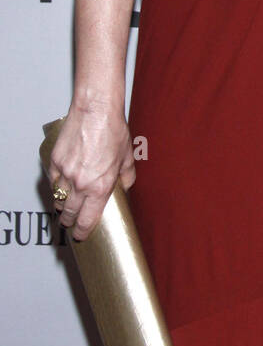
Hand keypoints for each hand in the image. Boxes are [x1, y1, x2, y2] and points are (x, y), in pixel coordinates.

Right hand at [47, 107, 135, 241]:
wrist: (96, 111)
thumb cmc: (114, 131)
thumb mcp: (128, 158)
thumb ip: (126, 177)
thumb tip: (125, 188)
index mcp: (100, 188)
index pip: (86, 220)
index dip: (82, 231)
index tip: (81, 235)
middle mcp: (80, 184)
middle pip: (68, 213)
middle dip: (69, 221)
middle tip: (71, 223)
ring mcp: (65, 173)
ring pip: (57, 199)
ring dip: (60, 206)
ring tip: (65, 207)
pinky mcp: (55, 161)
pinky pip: (52, 181)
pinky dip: (55, 187)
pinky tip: (60, 187)